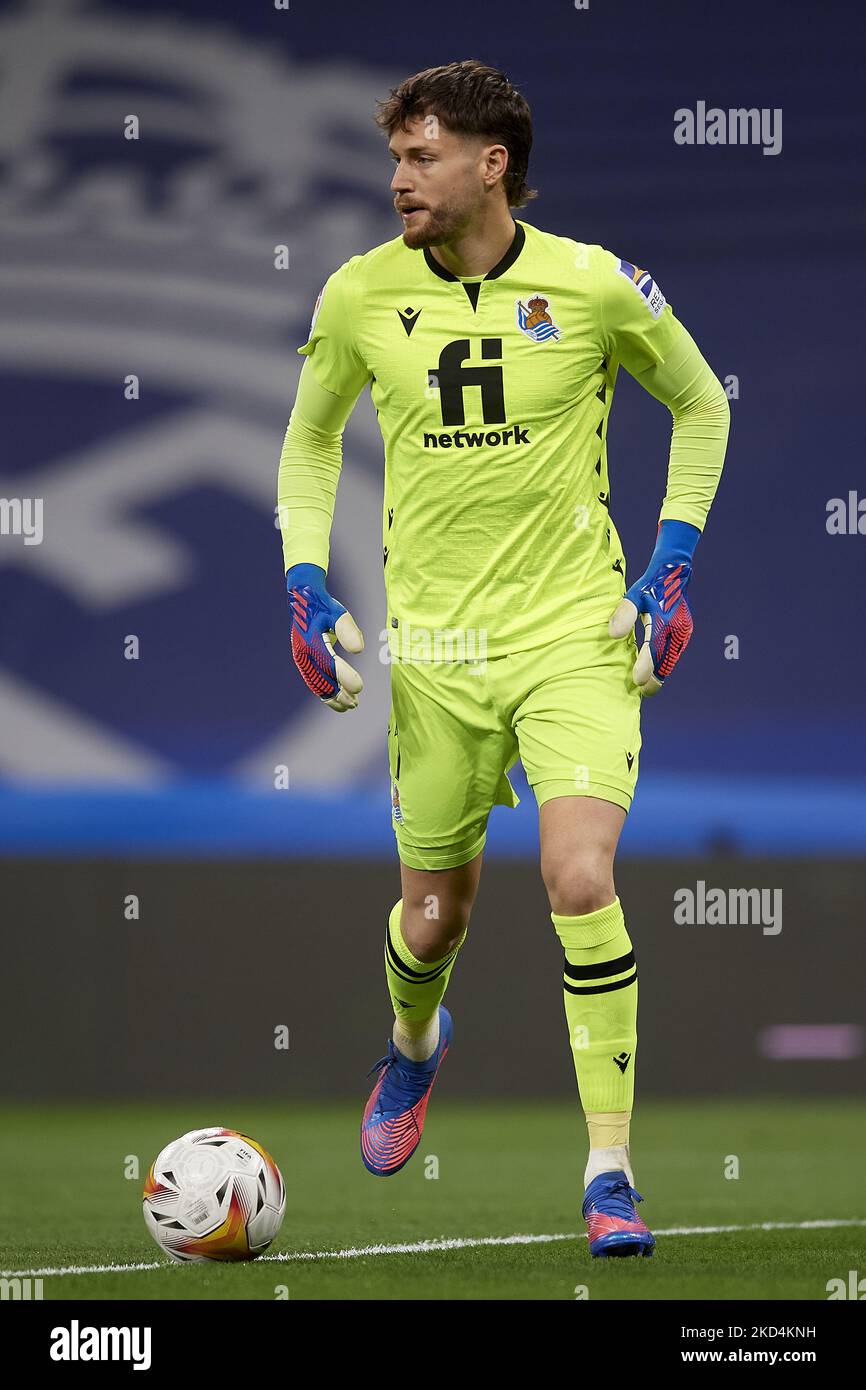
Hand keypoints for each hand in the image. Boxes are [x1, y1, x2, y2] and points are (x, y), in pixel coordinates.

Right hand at [286, 563, 363, 711]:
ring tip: (350, 705)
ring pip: (317, 685)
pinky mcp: (303, 662)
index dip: (344, 677)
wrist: (302, 600)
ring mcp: (301, 659)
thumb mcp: (337, 612)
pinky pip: (313, 682)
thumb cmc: (323, 606)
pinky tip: (337, 701)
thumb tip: (359, 650)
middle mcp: (303, 653)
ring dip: (333, 697)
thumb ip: (348, 630)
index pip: (329, 665)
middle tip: (357, 702)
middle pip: (322, 680)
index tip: (360, 687)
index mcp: (311, 641)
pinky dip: (325, 693)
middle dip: (340, 694)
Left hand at [608, 520, 698, 695]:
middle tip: (643, 692)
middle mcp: (677, 629)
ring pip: (672, 658)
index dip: (645, 667)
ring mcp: (683, 631)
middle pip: (666, 660)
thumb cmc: (649, 586)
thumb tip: (613, 635)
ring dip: (661, 674)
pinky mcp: (685, 632)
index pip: (654, 649)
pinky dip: (666, 664)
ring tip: (649, 688)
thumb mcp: (632, 596)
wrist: (674, 574)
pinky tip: (657, 673)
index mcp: (663, 621)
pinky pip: (675, 653)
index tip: (637, 682)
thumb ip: (623, 615)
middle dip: (655, 678)